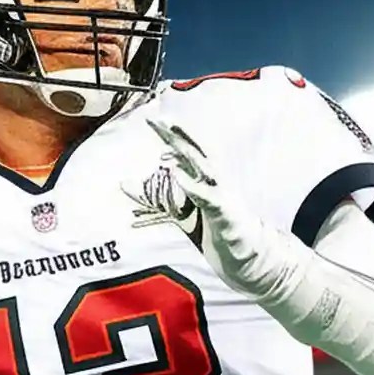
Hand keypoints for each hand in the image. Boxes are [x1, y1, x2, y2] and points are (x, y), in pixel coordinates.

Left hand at [138, 116, 311, 301]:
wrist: (250, 256)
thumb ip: (155, 197)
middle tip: (159, 119)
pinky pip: (209, 198)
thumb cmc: (215, 229)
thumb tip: (122, 184)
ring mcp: (222, 196)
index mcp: (203, 179)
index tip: (151, 118)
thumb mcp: (180, 212)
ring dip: (189, 152)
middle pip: (194, 153)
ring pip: (205, 168)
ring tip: (171, 138)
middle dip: (178, 135)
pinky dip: (194, 187)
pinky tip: (179, 177)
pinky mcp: (226, 215)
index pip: (185, 151)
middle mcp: (213, 182)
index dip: (169, 135)